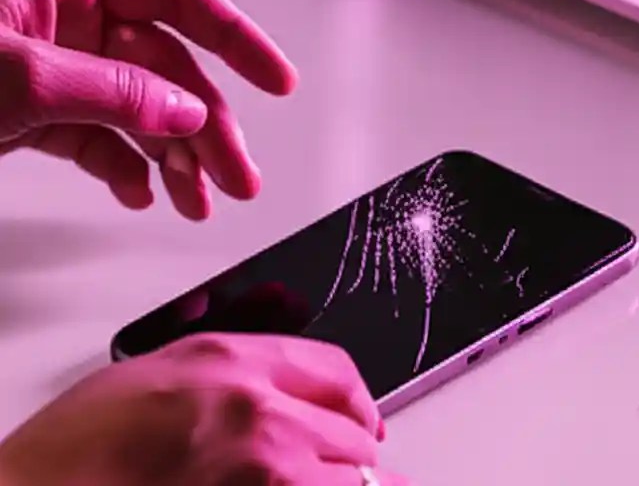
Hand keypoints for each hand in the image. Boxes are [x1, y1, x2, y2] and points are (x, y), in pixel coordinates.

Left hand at [0, 0, 297, 219]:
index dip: (233, 36)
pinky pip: (95, 138)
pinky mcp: (28, 111)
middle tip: (236, 175)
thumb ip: (111, 91)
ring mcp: (48, 64)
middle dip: (205, 125)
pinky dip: (123, 168)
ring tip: (196, 201)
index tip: (276, 80)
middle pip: (165, 65)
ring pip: (138, 108)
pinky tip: (141, 192)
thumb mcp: (18, 74)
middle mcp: (61, 14)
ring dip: (173, 156)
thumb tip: (186, 112)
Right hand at [0, 333, 411, 485]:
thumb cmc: (79, 449)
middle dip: (352, 457)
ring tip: (328, 484)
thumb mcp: (160, 375)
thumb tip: (288, 399)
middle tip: (341, 472)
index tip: (364, 421)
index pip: (337, 371)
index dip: (357, 402)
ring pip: (358, 481)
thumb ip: (235, 378)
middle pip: (355, 434)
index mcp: (233, 361)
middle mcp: (261, 410)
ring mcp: (267, 470)